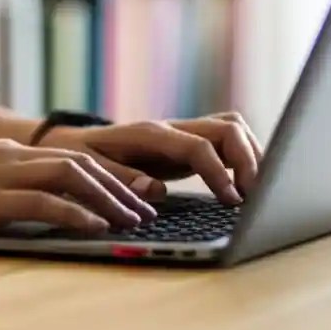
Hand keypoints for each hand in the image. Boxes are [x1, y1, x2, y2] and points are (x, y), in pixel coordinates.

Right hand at [0, 139, 157, 234]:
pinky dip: (76, 214)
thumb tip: (17, 204)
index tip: (133, 188)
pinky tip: (96, 227)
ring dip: (108, 199)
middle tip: (148, 206)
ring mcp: (0, 176)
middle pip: (81, 162)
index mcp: (4, 151)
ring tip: (133, 220)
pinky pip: (45, 204)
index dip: (106, 171)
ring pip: (72, 178)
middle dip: (119, 184)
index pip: (68, 155)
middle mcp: (9, 156)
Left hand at [39, 112, 263, 205]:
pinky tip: (245, 186)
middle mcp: (172, 128)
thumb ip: (123, 178)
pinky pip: (227, 142)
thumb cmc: (82, 158)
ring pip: (233, 129)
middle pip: (227, 128)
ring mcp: (183, 134)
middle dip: (248, 160)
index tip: (232, 201)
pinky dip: (243, 159)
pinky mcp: (188, 145)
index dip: (218, 172)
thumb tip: (155, 190)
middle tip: (254, 196)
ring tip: (256, 192)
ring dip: (252, 156)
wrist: (73, 144)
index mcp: (150, 134)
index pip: (197, 146)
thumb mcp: (91, 169)